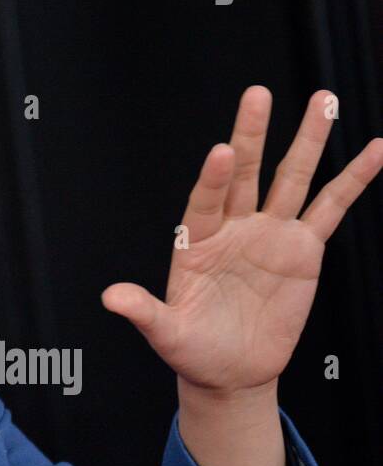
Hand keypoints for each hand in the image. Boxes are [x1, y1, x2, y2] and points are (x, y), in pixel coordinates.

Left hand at [101, 86, 382, 395]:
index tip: (222, 150)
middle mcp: (233, 227)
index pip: (205, 201)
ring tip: (323, 98)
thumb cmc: (193, 349)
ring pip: (291, 178)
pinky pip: (331, 208)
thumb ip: (143, 311)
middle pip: (245, 173)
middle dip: (252, 134)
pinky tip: (374, 150)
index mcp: (196, 240)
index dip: (214, 177)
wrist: (231, 371)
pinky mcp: (303, 249)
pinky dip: (354, 178)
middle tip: (258, 95)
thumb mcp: (166, 332)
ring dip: (308, 140)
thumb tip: (110, 298)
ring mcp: (269, 233)